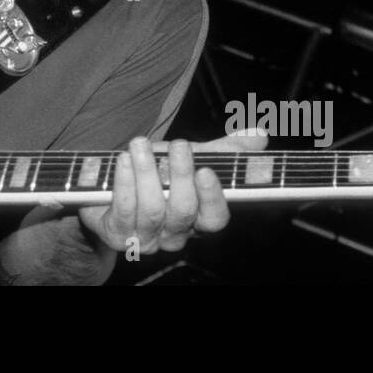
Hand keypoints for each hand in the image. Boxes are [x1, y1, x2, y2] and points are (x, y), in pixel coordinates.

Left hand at [78, 131, 268, 256]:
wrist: (112, 189)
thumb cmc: (158, 174)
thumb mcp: (192, 158)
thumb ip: (225, 150)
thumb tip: (260, 135)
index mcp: (197, 218)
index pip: (215, 219)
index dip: (212, 198)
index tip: (206, 170)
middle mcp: (174, 234)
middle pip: (183, 211)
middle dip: (180, 175)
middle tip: (178, 144)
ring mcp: (145, 237)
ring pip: (152, 210)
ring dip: (147, 172)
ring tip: (140, 144)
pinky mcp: (117, 234)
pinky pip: (123, 211)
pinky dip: (124, 183)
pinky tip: (124, 160)